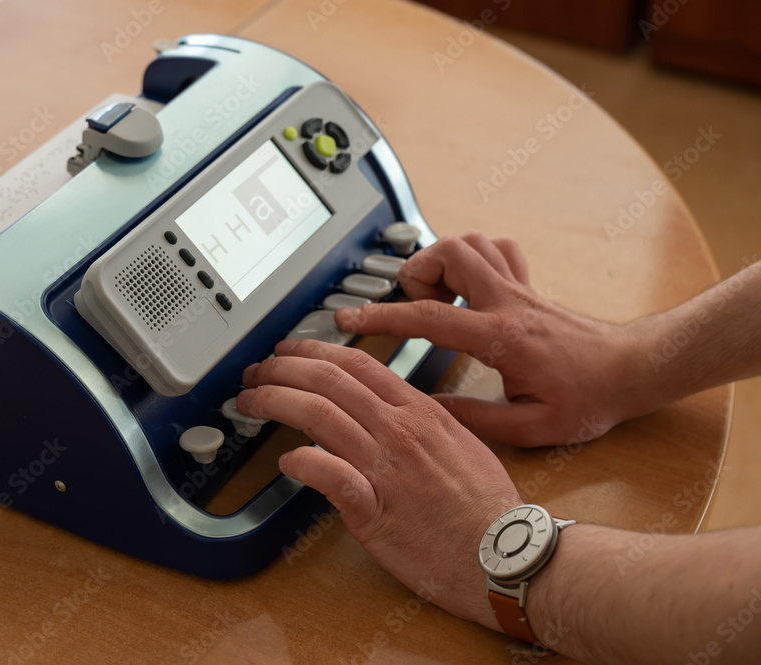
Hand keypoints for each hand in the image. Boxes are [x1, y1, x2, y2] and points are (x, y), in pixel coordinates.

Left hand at [237, 339, 521, 629]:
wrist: (506, 555)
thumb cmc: (486, 508)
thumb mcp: (459, 444)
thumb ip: (419, 423)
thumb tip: (386, 412)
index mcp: (419, 412)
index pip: (356, 364)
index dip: (313, 351)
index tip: (288, 350)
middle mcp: (399, 431)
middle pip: (328, 381)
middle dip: (281, 368)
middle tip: (256, 370)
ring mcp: (386, 469)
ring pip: (318, 416)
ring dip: (274, 401)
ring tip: (250, 400)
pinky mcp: (374, 511)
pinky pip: (329, 476)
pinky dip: (301, 462)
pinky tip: (284, 459)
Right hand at [335, 233, 649, 447]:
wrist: (629, 372)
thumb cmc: (587, 399)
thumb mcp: (528, 427)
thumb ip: (472, 420)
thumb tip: (427, 410)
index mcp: (501, 339)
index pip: (430, 319)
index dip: (383, 316)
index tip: (351, 317)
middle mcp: (508, 302)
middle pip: (449, 253)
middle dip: (417, 272)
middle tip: (414, 304)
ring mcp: (518, 288)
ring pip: (469, 241)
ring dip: (441, 260)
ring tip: (437, 297)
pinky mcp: (527, 285)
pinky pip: (495, 248)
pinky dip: (471, 257)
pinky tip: (467, 287)